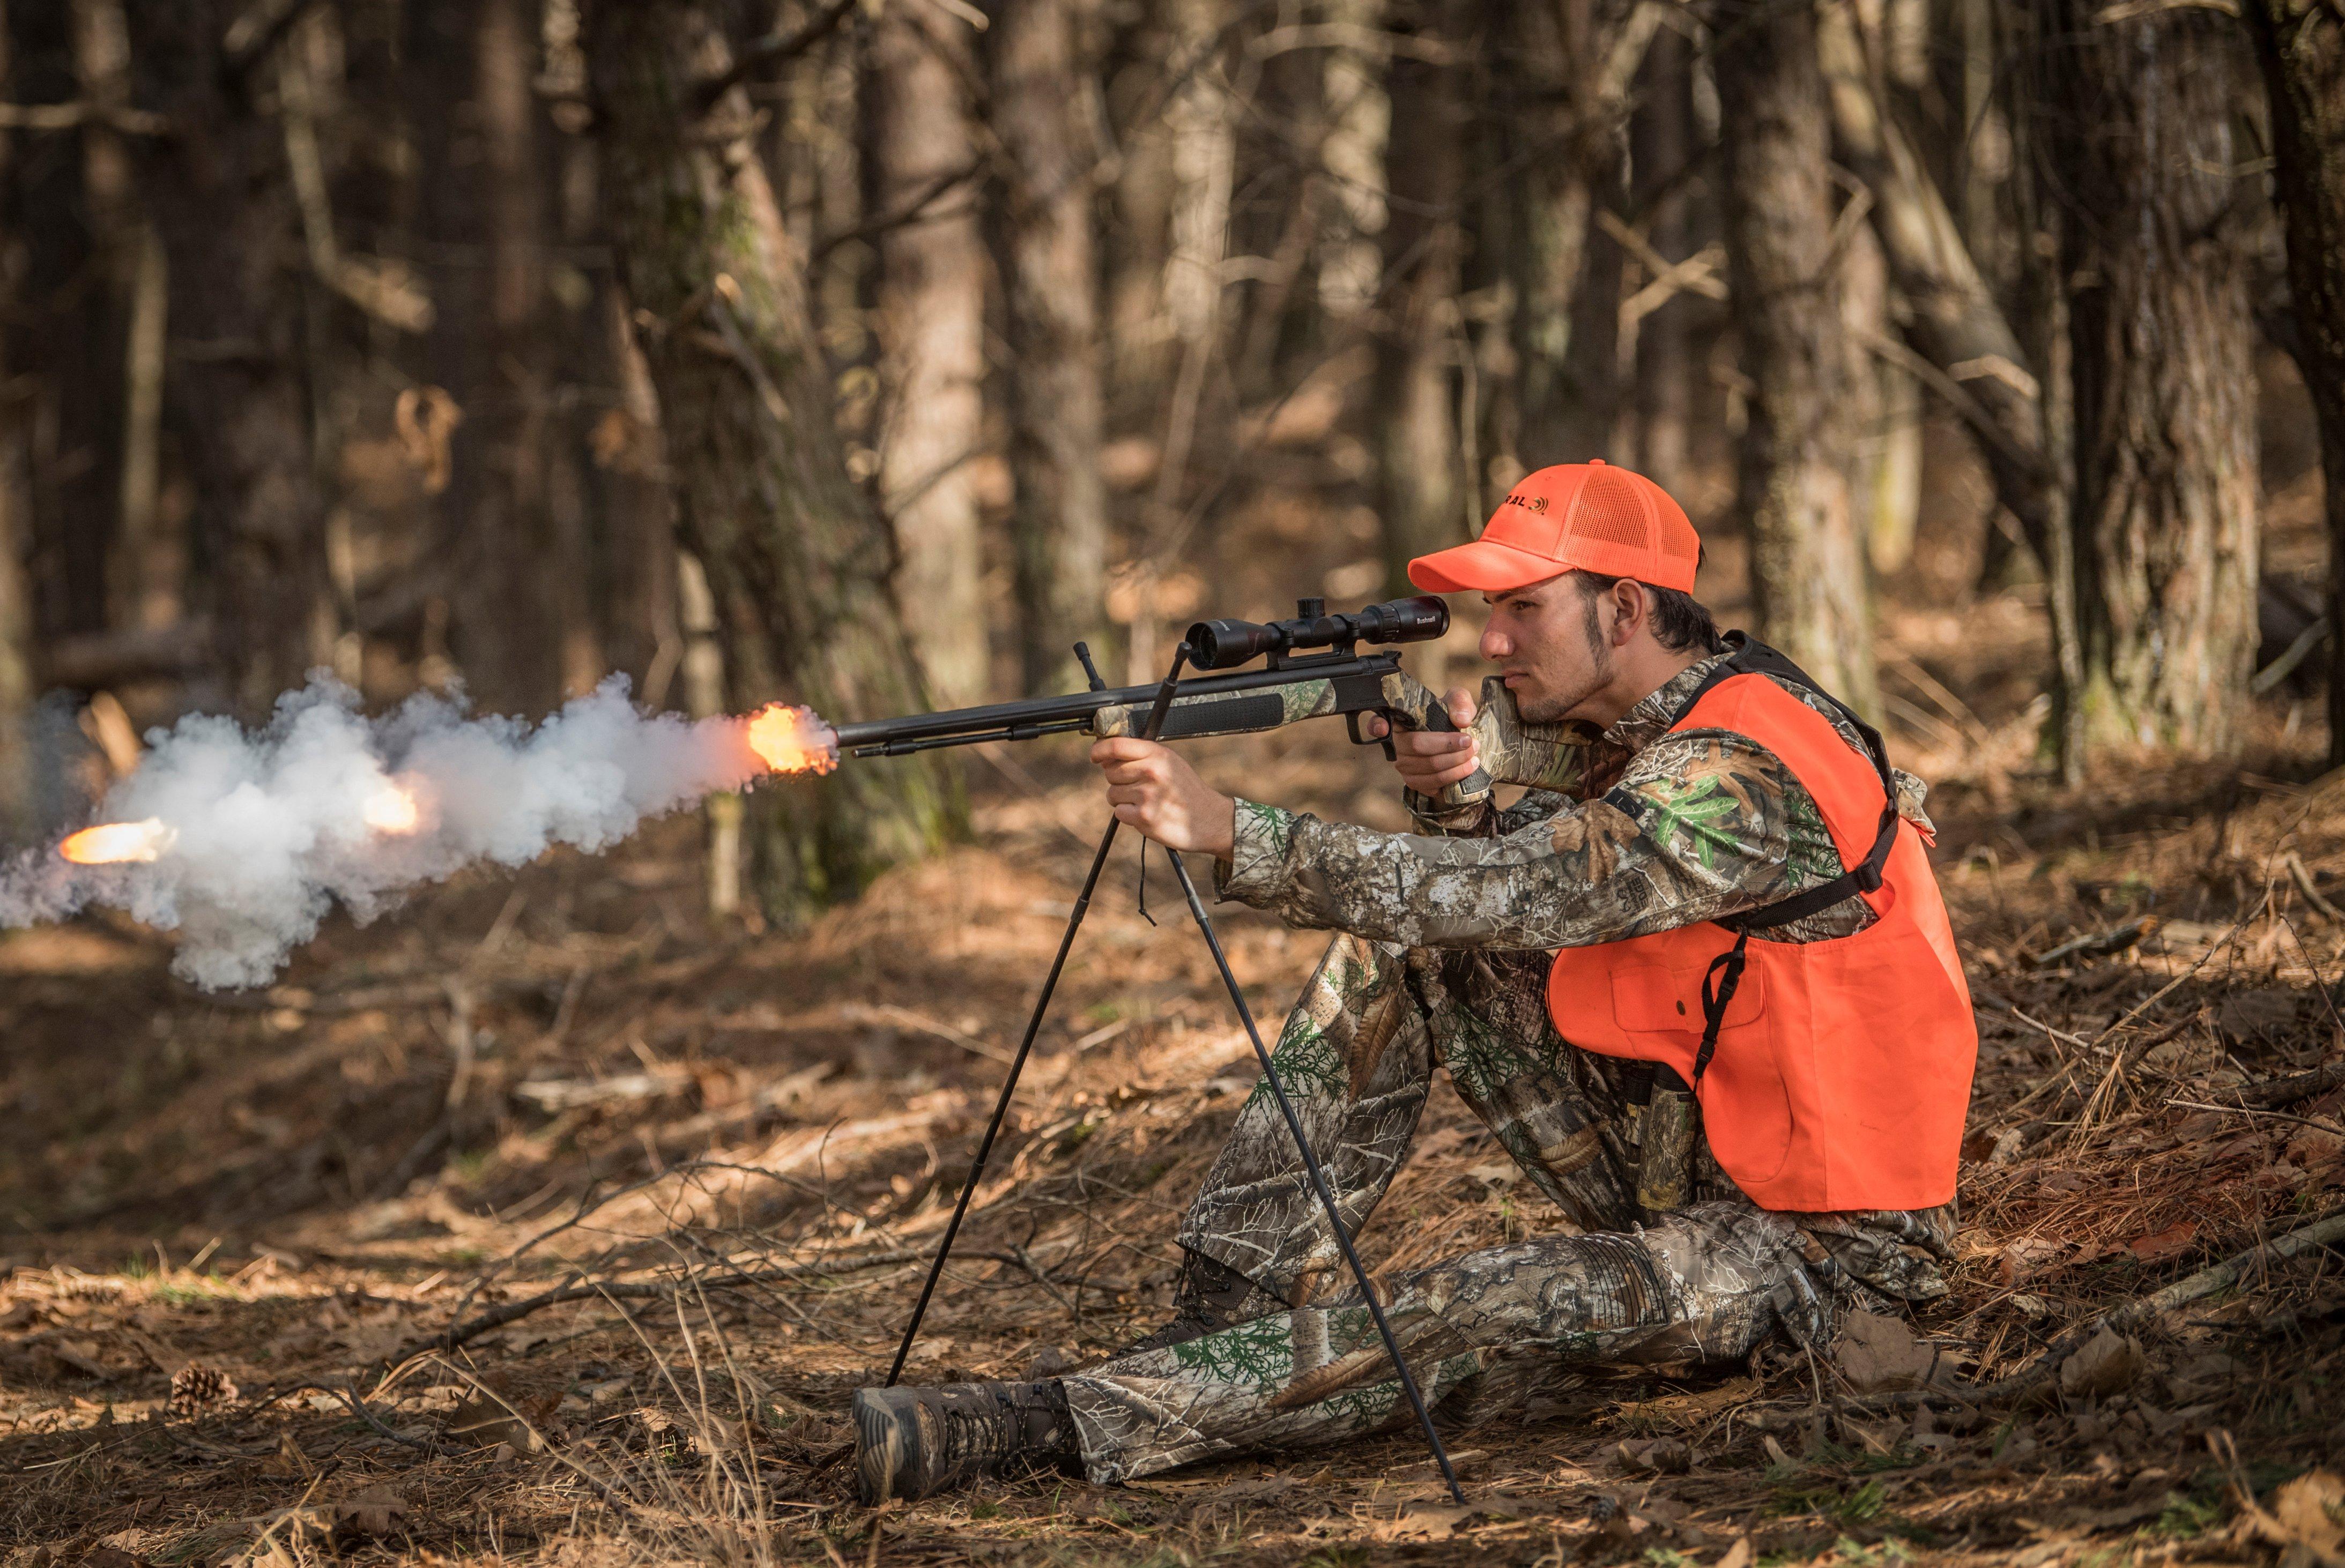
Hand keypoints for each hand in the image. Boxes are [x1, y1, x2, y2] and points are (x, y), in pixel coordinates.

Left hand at [1089, 738, 1236, 857]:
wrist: (1209, 819)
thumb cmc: (1186, 790)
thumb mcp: (1170, 763)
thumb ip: (1141, 756)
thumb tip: (1105, 756)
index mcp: (1158, 754)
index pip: (1116, 746)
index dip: (1099, 750)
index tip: (1095, 755)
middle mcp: (1152, 771)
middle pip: (1110, 772)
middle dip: (1118, 780)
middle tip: (1139, 787)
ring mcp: (1148, 795)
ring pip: (1112, 793)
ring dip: (1123, 800)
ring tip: (1147, 801)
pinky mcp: (1145, 817)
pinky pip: (1119, 812)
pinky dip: (1128, 815)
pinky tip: (1147, 814)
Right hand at [1363, 687, 1481, 794]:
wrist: (1458, 743)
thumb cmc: (1450, 718)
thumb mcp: (1457, 702)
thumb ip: (1460, 702)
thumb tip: (1462, 720)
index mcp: (1400, 720)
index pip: (1378, 724)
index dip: (1376, 726)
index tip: (1384, 728)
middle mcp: (1396, 744)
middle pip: (1417, 747)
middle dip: (1448, 747)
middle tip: (1471, 743)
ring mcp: (1403, 766)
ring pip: (1427, 768)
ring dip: (1454, 765)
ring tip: (1473, 758)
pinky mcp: (1414, 782)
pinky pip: (1431, 784)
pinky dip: (1450, 778)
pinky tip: (1465, 771)